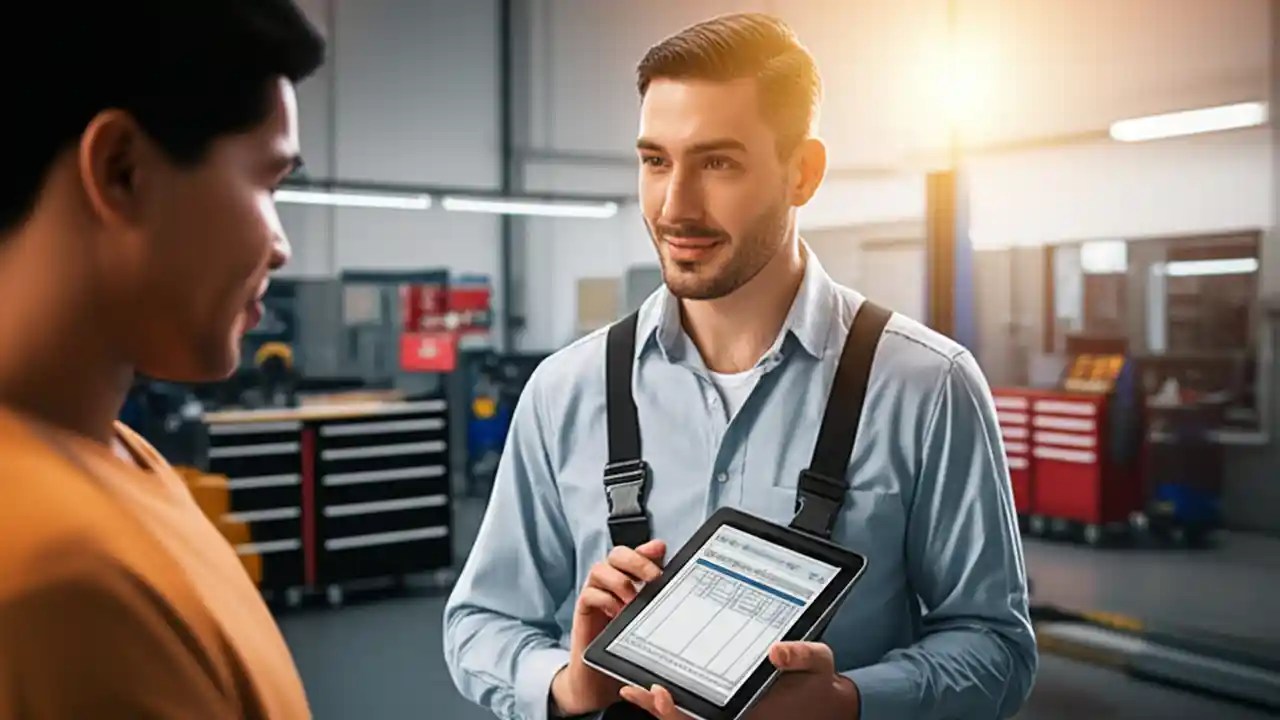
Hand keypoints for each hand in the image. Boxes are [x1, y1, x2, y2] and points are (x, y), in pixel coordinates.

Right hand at [550, 539, 666, 716]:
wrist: (601, 677)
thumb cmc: (626, 646)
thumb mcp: (648, 623)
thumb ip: (659, 604)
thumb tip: (680, 588)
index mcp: (630, 580)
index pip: (638, 554)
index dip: (647, 549)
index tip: (661, 551)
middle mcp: (611, 582)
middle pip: (618, 554)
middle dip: (636, 560)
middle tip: (652, 578)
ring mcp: (596, 594)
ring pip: (600, 569)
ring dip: (619, 581)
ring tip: (632, 600)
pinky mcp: (583, 610)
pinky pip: (589, 593)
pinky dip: (604, 599)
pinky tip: (617, 613)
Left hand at [619, 641, 858, 719]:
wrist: (825, 694)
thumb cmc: (819, 681)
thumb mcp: (820, 663)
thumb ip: (803, 656)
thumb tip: (779, 652)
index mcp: (749, 711)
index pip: (702, 718)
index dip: (675, 712)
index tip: (658, 692)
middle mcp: (734, 714)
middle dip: (657, 711)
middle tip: (639, 691)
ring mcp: (728, 710)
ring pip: (687, 715)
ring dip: (658, 707)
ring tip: (635, 687)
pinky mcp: (726, 701)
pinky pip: (695, 704)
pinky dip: (673, 697)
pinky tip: (653, 682)